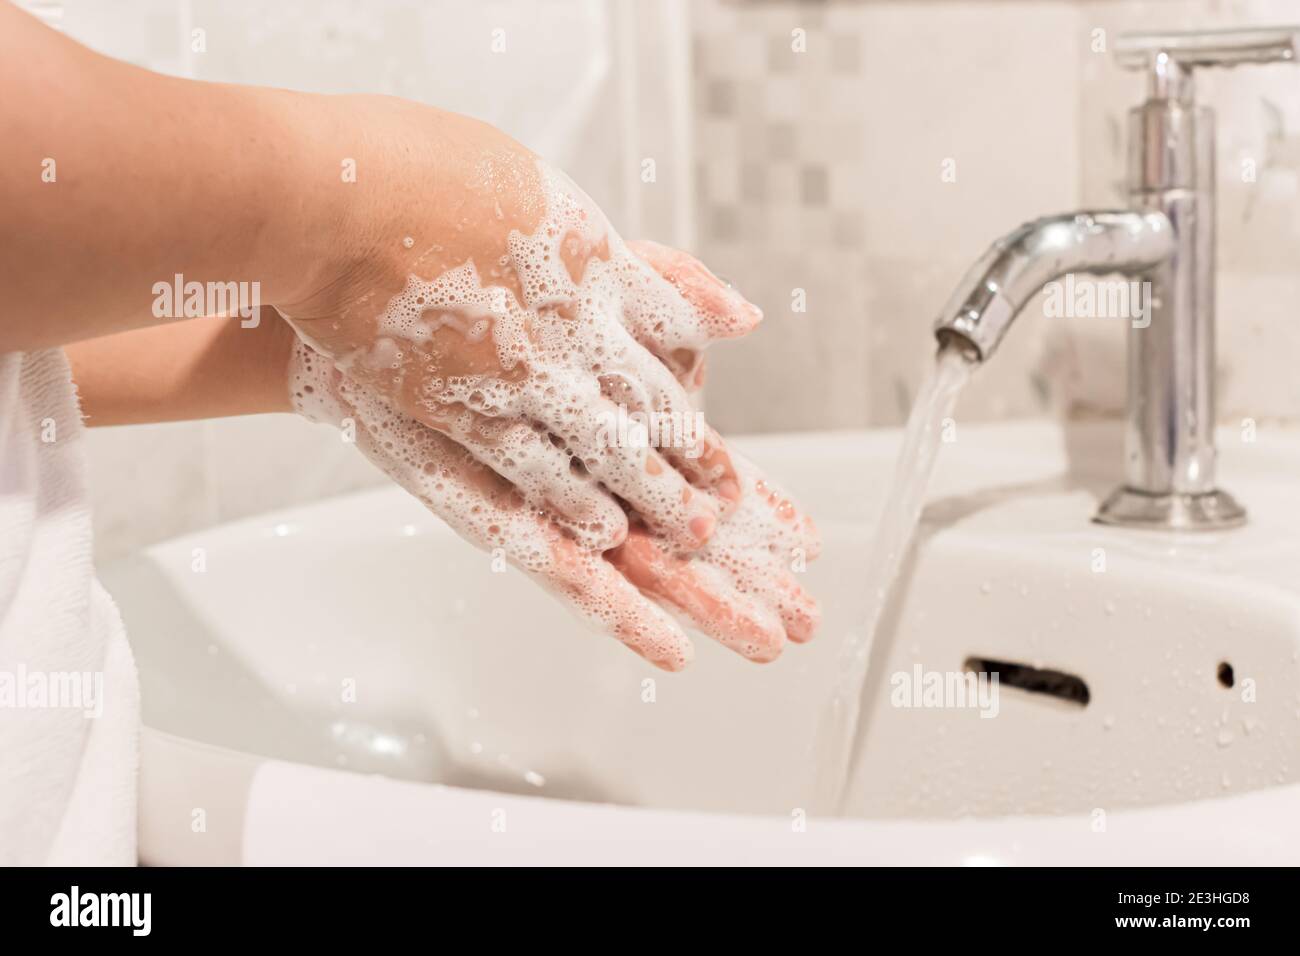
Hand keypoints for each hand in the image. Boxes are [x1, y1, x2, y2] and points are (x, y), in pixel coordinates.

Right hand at [277, 100, 740, 552]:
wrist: (327, 199)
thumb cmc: (414, 167)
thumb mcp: (527, 183)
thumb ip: (598, 236)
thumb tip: (696, 286)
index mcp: (592, 253)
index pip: (674, 324)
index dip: (698, 366)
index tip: (712, 397)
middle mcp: (572, 318)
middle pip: (653, 396)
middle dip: (690, 452)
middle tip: (723, 497)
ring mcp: (522, 368)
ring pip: (608, 444)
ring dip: (653, 491)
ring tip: (689, 532)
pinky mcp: (462, 407)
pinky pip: (536, 467)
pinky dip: (575, 500)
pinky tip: (604, 528)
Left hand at [289, 239, 820, 668]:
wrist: (367, 295)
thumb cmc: (474, 280)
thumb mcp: (589, 277)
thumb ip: (667, 298)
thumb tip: (747, 317)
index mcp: (609, 415)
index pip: (699, 471)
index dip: (756, 507)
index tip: (810, 539)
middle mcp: (582, 465)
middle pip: (680, 532)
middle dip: (745, 572)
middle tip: (808, 616)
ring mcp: (543, 494)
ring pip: (637, 567)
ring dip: (702, 607)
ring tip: (767, 645)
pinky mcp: (498, 513)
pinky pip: (565, 571)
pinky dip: (620, 612)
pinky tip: (670, 651)